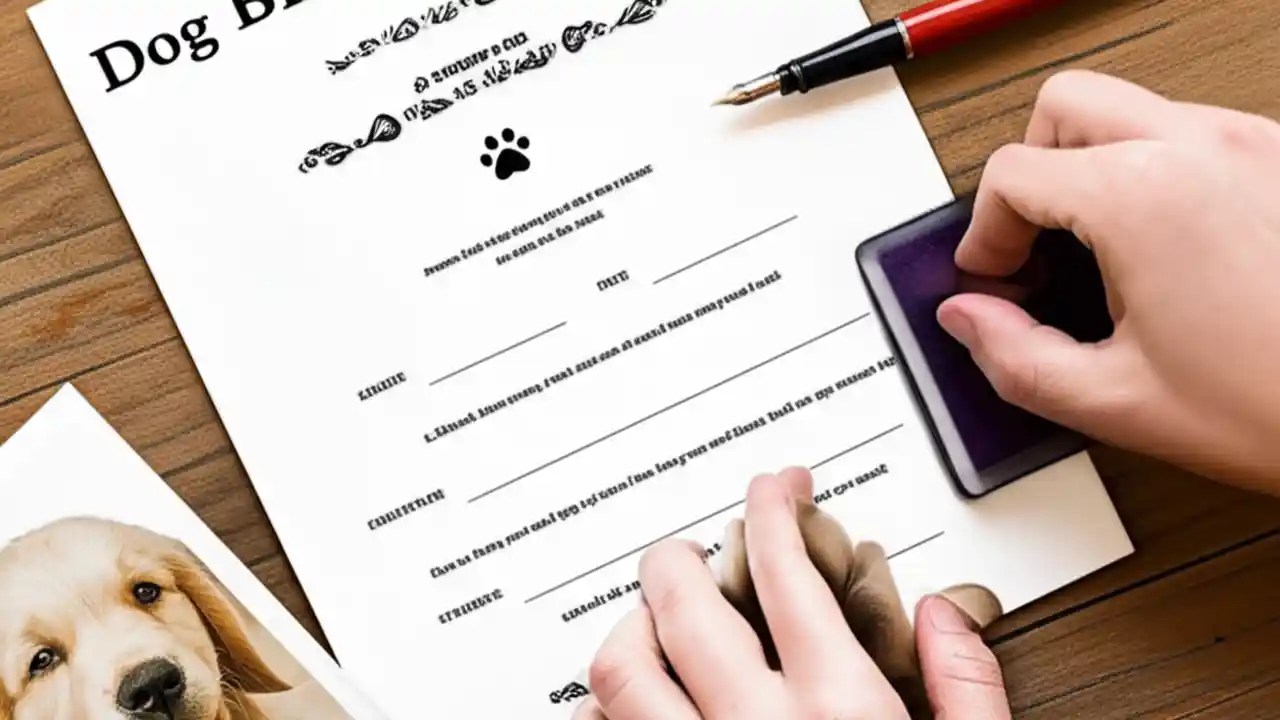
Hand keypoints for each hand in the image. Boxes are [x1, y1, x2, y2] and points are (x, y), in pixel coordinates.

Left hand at [573, 471, 1010, 718]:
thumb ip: (969, 690)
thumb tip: (949, 614)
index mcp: (839, 711)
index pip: (787, 573)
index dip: (772, 510)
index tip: (773, 487)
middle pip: (683, 607)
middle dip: (679, 556)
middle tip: (687, 549)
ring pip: (620, 672)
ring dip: (629, 629)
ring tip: (648, 621)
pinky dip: (600, 708)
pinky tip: (621, 703)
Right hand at [940, 70, 1279, 490]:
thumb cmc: (1276, 405)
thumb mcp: (1115, 401)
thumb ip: (1014, 358)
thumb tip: (970, 321)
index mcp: (1145, 196)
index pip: (1013, 171)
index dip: (983, 233)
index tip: (994, 276)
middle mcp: (1201, 149)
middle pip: (1064, 105)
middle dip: (1029, 170)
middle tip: (1031, 241)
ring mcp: (1252, 146)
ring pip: (1130, 109)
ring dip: (1091, 166)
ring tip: (1095, 250)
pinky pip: (1190, 134)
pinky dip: (1152, 171)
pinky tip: (1155, 245)